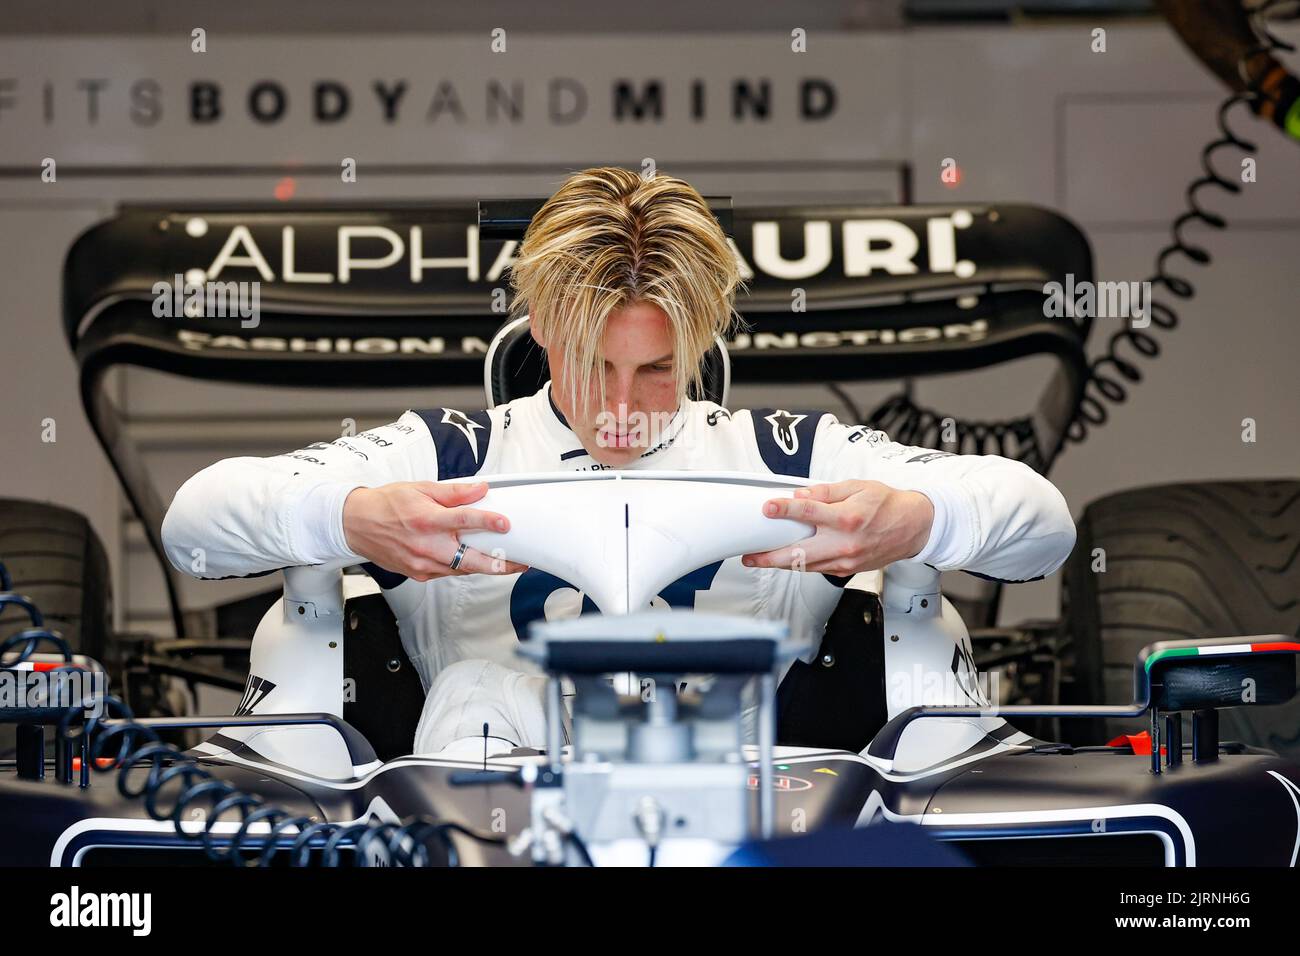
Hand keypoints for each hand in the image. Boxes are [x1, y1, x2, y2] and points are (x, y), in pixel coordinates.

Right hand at [342, 481, 528, 581]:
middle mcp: (425, 546)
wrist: (355, 524)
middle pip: (470, 561)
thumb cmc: (386, 505)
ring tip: (504, 562)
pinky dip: (461, 566)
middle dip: (498, 564)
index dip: (488, 522)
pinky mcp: (417, 574)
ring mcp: (421, 564)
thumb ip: (453, 492)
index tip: (505, 523)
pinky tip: (473, 560)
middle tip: (519, 563)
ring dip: (483, 567)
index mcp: (427, 520)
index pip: (463, 521)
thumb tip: (480, 489)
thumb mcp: (420, 489)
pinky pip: (447, 572)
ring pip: (461, 570)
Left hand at [741, 480, 933, 575]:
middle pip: (799, 554)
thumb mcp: (858, 487)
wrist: (914, 527)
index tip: (767, 507)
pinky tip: (787, 561)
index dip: (784, 509)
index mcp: (848, 518)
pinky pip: (818, 569)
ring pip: (806, 566)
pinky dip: (800, 566)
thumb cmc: (887, 505)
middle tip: (749, 557)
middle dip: (770, 558)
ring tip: (760, 561)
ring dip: (780, 565)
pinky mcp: (848, 570)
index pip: (809, 512)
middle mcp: (846, 543)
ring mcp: (846, 560)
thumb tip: (800, 496)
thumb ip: (826, 493)